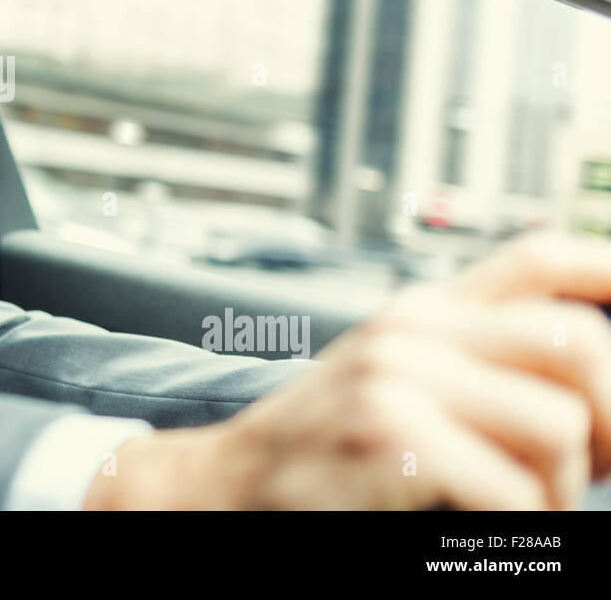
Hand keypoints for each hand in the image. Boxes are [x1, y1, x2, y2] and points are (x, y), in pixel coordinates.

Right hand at [83, 231, 610, 508]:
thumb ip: (471, 367)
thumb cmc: (320, 454)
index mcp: (420, 313)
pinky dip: (520, 532)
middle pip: (576, 345)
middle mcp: (411, 329)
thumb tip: (589, 395)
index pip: (538, 261)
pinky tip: (481, 535)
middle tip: (589, 470)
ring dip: (560, 495)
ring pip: (559, 426)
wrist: (221, 487)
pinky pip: (514, 491)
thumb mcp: (392, 387)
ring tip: (520, 513)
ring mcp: (396, 376)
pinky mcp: (386, 434)